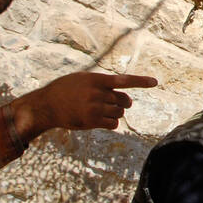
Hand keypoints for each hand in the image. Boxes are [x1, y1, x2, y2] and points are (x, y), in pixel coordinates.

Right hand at [14, 72, 157, 136]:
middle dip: (123, 103)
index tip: (155, 82)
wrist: (46, 105)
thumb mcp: (82, 79)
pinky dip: (112, 123)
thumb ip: (101, 83)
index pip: (124, 80)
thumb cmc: (65, 90)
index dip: (140, 81)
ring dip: (115, 114)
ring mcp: (95, 108)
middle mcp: (97, 93)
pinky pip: (113, 124)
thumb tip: (122, 93)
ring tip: (100, 111)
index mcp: (96, 79)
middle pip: (124, 100)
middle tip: (114, 103)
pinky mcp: (92, 121)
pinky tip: (102, 120)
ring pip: (119, 113)